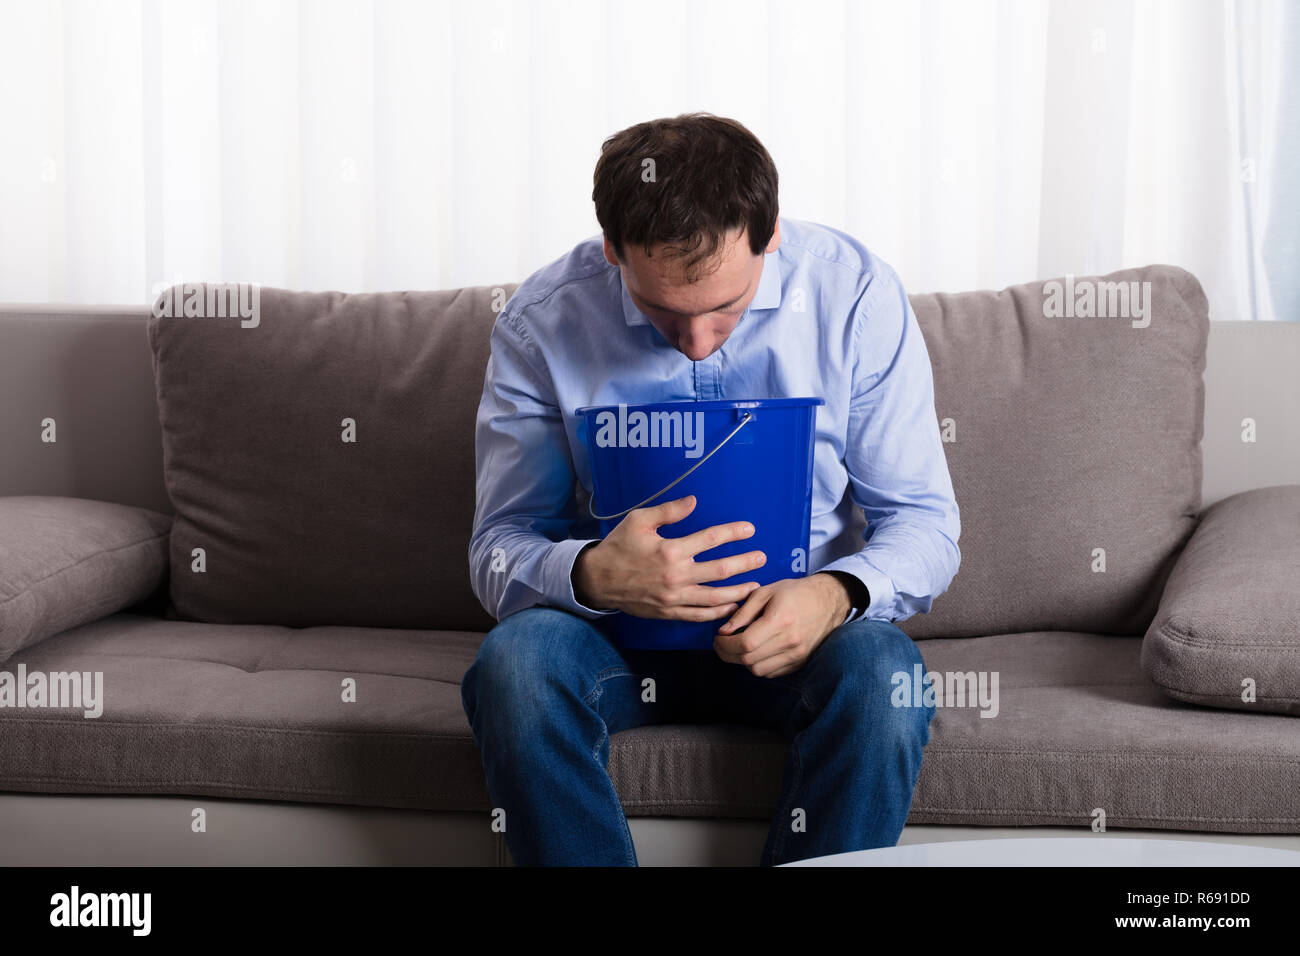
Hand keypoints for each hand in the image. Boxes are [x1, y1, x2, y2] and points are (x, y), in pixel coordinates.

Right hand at [572, 494, 767, 621]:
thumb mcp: (639, 521)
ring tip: (755, 586)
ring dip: (738, 591)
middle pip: (720, 570)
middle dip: (744, 563)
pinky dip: (718, 613)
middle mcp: (676, 576)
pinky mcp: (669, 612)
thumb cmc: (618, 546)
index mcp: (670, 550)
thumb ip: (668, 512)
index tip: (749, 529)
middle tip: (762, 558)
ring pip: (714, 597)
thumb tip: (694, 501)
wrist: (598, 580)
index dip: (732, 533)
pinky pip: (699, 615)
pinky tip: (731, 607)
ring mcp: (674, 597)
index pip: (709, 539)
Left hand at [714, 573, 850, 677]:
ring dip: (742, 661)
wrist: (829, 601)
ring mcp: (797, 655)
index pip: (745, 643)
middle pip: (749, 660)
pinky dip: (758, 665)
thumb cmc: (795, 592)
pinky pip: (771, 673)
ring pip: (758, 670)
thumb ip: (743, 612)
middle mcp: (790, 641)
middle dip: (728, 654)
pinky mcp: (800, 663)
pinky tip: (755, 652)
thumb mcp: (766, 592)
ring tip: (738, 647)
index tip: (718, 638)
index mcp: (780, 620)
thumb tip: (724, 631)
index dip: (725, 645)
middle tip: (721, 644)